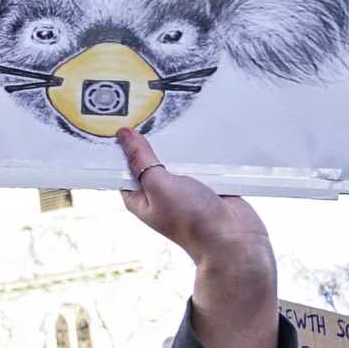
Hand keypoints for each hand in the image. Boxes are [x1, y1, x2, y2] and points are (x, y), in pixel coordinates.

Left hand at [117, 129, 277, 347]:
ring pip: (174, 156)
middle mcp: (158, 192)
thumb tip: (124, 135)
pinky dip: (196, 149)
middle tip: (143, 109)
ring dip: (174, 143)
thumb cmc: (191, 220)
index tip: (114, 119)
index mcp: (138, 196)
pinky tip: (194, 129)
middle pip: (148, 158)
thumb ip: (141, 160)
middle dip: (148, 139)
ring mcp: (182, 187)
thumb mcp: (158, 186)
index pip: (121, 167)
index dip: (118, 146)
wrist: (234, 239)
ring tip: (168, 112)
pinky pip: (196, 159)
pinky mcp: (205, 182)